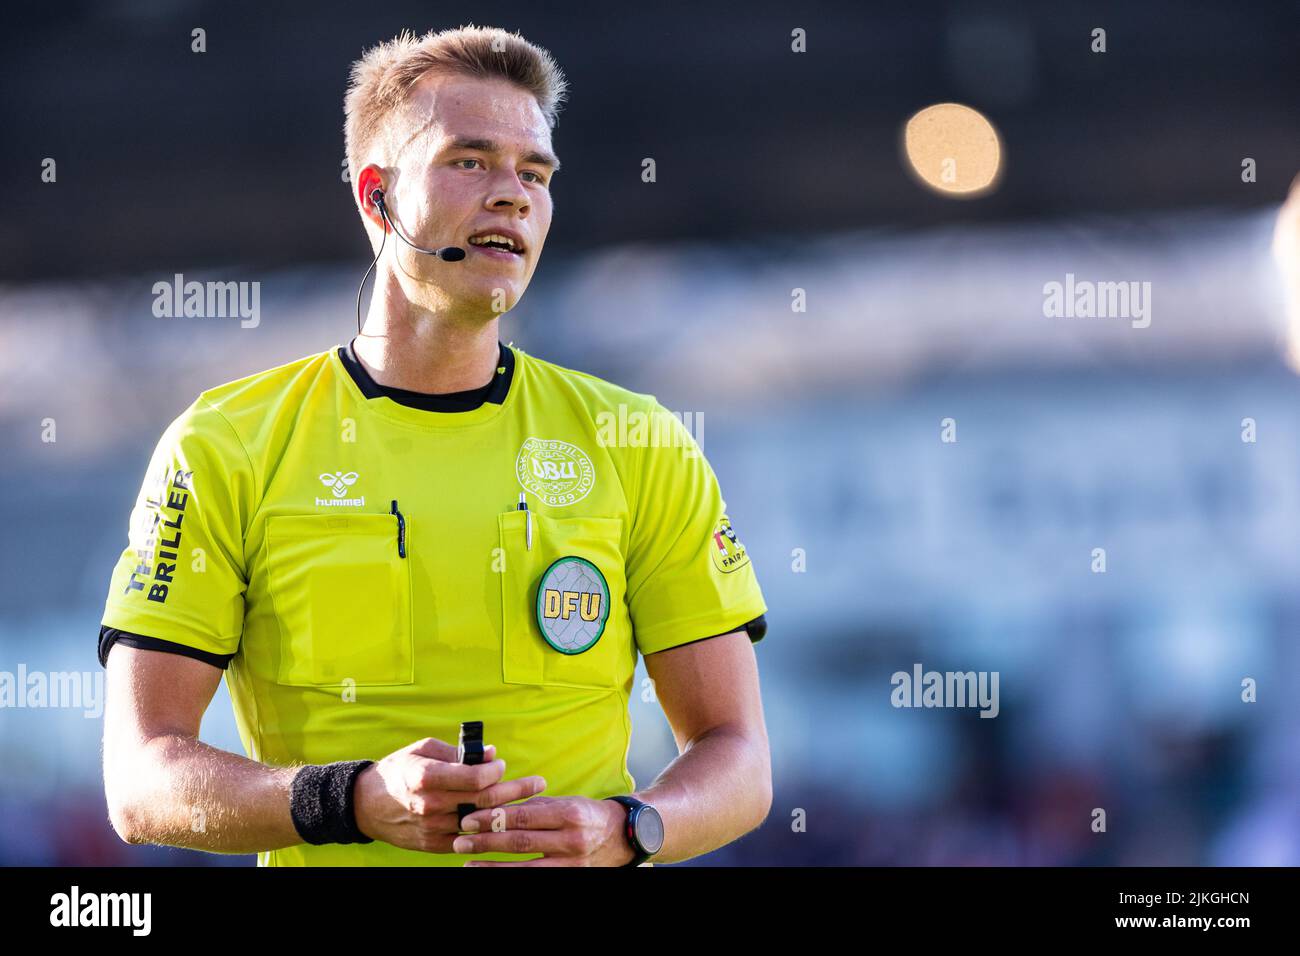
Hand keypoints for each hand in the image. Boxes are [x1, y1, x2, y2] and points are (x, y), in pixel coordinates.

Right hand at [353, 737, 545, 852]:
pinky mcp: (433, 845)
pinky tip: (505, 821)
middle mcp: (430, 805)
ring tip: (528, 802)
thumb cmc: (399, 770)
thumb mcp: (424, 750)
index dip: (496, 771)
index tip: (502, 765)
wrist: (366, 805)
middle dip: (516, 791)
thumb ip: (459, 754)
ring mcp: (432, 828)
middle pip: (484, 802)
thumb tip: (492, 754)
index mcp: (426, 777)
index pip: (475, 778)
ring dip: (507, 813)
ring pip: (481, 823)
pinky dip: (489, 830)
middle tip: (539, 782)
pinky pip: (469, 840)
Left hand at [452, 795, 635, 865]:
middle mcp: (571, 839)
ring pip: (526, 868)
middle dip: (486, 842)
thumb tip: (495, 807)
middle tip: (460, 841)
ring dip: (494, 867)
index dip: (493, 819)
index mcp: (568, 813)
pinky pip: (538, 880)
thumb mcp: (564, 802)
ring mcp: (572, 864)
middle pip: (520, 842)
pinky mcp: (571, 878)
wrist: (623, 836)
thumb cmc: (587, 815)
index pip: (523, 816)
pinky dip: (513, 878)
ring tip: (469, 864)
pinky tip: (495, 876)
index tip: (468, 820)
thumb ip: (532, 805)